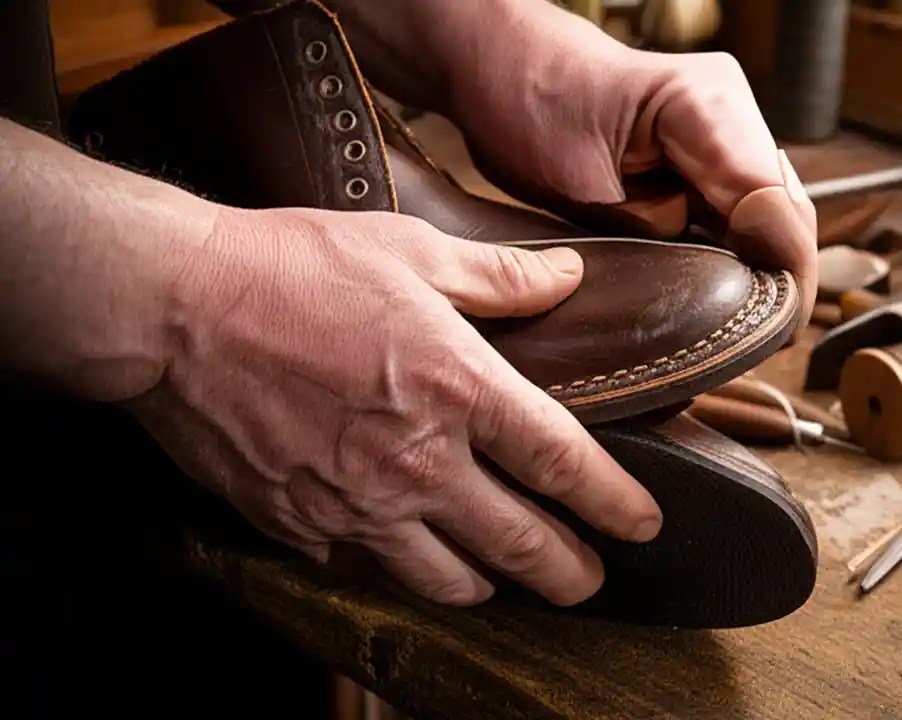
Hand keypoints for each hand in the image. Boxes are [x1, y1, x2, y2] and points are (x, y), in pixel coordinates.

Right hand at [123, 205, 662, 606]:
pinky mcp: (301, 525)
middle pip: (521, 545)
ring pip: (449, 580)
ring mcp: (357, 506)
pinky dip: (401, 572)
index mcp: (457, 390)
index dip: (615, 503)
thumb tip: (566, 277)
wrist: (171, 307)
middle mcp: (417, 463)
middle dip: (570, 571)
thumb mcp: (411, 250)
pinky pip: (369, 572)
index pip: (564, 465)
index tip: (643, 523)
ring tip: (506, 577)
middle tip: (592, 579)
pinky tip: (408, 557)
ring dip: (491, 583)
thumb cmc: (291, 268)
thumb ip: (501, 277)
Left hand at [448, 39, 818, 324]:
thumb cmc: (529, 107)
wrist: (509, 66)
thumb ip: (653, 234)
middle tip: (755, 345)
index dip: (782, 269)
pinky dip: (734, 252)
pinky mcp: (717, 151)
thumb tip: (713, 292)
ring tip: (735, 327)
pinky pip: (744, 212)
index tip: (773, 332)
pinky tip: (713, 289)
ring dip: (758, 267)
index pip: (773, 200)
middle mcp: (732, 109)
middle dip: (778, 277)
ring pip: (773, 215)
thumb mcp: (580, 185)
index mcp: (706, 104)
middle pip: (786, 210)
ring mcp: (730, 128)